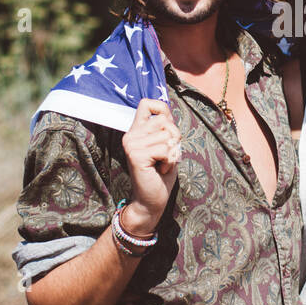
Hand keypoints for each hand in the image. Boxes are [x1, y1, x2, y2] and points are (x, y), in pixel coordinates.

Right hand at [120, 99, 179, 232]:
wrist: (150, 201)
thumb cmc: (160, 174)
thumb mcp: (165, 146)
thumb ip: (165, 129)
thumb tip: (168, 112)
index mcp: (136, 131)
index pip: (147, 103)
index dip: (162, 109)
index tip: (167, 127)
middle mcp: (131, 135)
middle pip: (164, 120)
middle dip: (174, 138)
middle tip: (166, 155)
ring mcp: (131, 145)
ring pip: (167, 135)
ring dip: (172, 153)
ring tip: (162, 164)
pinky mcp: (136, 156)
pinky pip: (165, 149)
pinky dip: (170, 161)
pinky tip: (160, 169)